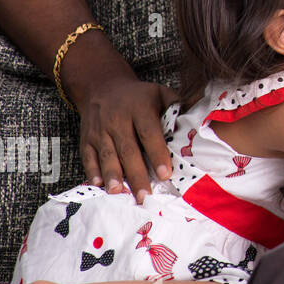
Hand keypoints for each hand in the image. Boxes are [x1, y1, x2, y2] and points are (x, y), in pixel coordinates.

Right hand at [77, 73, 175, 201]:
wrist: (103, 88)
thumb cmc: (140, 96)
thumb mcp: (160, 93)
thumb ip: (177, 107)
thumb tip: (199, 123)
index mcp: (139, 108)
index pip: (149, 133)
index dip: (157, 154)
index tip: (166, 174)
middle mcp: (117, 119)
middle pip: (128, 149)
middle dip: (136, 174)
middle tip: (145, 195)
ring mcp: (99, 130)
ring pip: (107, 155)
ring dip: (113, 176)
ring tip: (119, 193)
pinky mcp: (85, 139)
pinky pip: (88, 157)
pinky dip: (93, 172)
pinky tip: (99, 185)